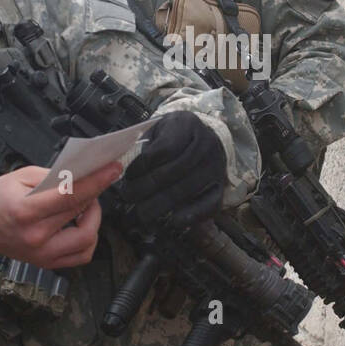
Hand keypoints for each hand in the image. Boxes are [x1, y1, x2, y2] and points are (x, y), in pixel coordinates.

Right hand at [0, 162, 121, 269]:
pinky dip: (87, 238)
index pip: (72, 196)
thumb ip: (54, 176)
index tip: (113, 169)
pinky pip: (81, 255)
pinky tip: (80, 223)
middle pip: (82, 215)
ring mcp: (42, 254)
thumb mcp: (21, 175)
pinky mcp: (46, 263)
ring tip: (85, 205)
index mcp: (26, 211)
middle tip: (94, 183)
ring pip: (88, 240)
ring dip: (94, 219)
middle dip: (95, 195)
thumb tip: (83, 174)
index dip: (97, 181)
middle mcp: (36, 237)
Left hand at [120, 111, 225, 228]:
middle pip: (172, 172)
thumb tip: (123, 170)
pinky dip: (191, 215)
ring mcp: (216, 167)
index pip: (163, 149)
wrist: (208, 137)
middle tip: (128, 197)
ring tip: (140, 213)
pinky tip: (174, 221)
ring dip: (159, 204)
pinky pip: (209, 204)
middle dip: (145, 188)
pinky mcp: (221, 186)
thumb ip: (145, 145)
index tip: (128, 176)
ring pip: (185, 190)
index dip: (142, 165)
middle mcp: (205, 145)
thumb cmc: (175, 135)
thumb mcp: (160, 129)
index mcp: (187, 125)